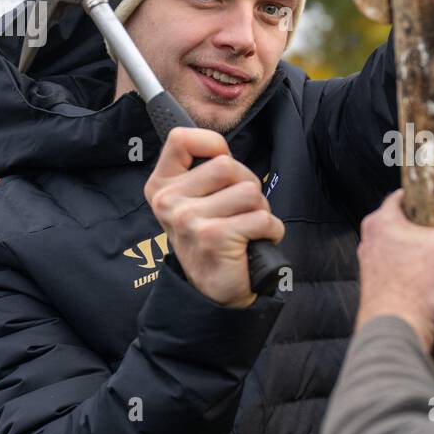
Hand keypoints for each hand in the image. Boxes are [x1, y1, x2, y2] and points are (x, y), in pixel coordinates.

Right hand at [144, 128, 285, 307]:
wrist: (212, 294)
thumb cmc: (212, 240)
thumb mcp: (194, 202)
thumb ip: (202, 171)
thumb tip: (221, 147)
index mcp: (161, 186)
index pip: (181, 138)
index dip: (212, 144)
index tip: (221, 163)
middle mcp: (169, 201)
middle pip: (228, 165)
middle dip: (247, 186)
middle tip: (239, 212)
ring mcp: (189, 219)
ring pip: (250, 192)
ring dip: (261, 211)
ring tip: (246, 229)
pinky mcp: (214, 236)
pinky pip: (263, 218)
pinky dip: (271, 231)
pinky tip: (254, 243)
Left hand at [355, 191, 433, 351]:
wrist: (395, 340)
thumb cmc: (415, 293)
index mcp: (380, 223)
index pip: (406, 195)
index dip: (432, 194)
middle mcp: (373, 245)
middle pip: (411, 224)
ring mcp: (376, 271)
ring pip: (409, 251)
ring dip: (432, 253)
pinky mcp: (384, 294)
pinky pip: (408, 275)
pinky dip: (425, 275)